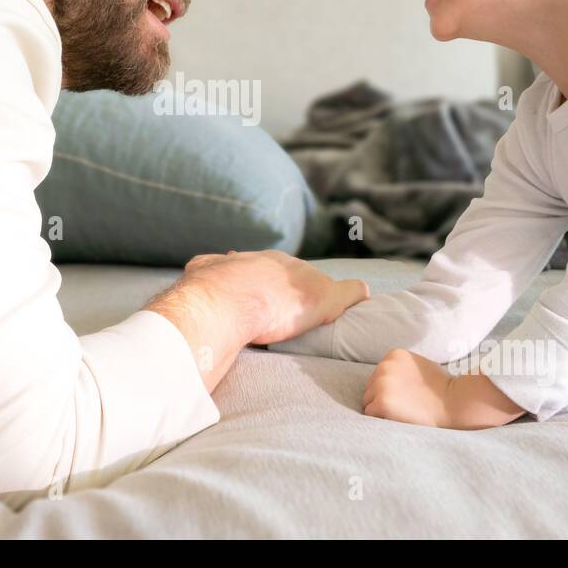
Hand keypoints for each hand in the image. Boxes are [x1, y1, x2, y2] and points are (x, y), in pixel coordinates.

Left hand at [183, 249, 368, 344]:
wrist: (229, 303)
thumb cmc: (279, 305)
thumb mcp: (325, 300)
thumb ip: (345, 292)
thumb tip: (365, 287)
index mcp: (287, 264)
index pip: (297, 274)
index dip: (298, 290)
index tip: (295, 306)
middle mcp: (257, 257)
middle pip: (266, 269)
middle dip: (267, 284)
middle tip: (267, 309)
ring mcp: (228, 262)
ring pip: (235, 267)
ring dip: (237, 281)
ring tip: (236, 305)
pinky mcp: (202, 270)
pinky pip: (205, 269)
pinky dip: (207, 278)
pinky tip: (207, 292)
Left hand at [363, 348, 455, 426]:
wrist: (454, 403)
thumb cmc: (442, 388)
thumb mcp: (420, 366)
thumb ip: (402, 368)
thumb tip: (389, 378)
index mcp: (394, 355)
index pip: (378, 375)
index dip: (389, 389)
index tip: (404, 396)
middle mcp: (385, 367)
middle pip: (370, 388)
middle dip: (382, 398)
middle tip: (403, 407)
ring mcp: (382, 384)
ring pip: (368, 402)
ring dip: (380, 410)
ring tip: (402, 413)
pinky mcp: (382, 402)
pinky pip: (370, 414)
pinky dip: (381, 419)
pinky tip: (398, 418)